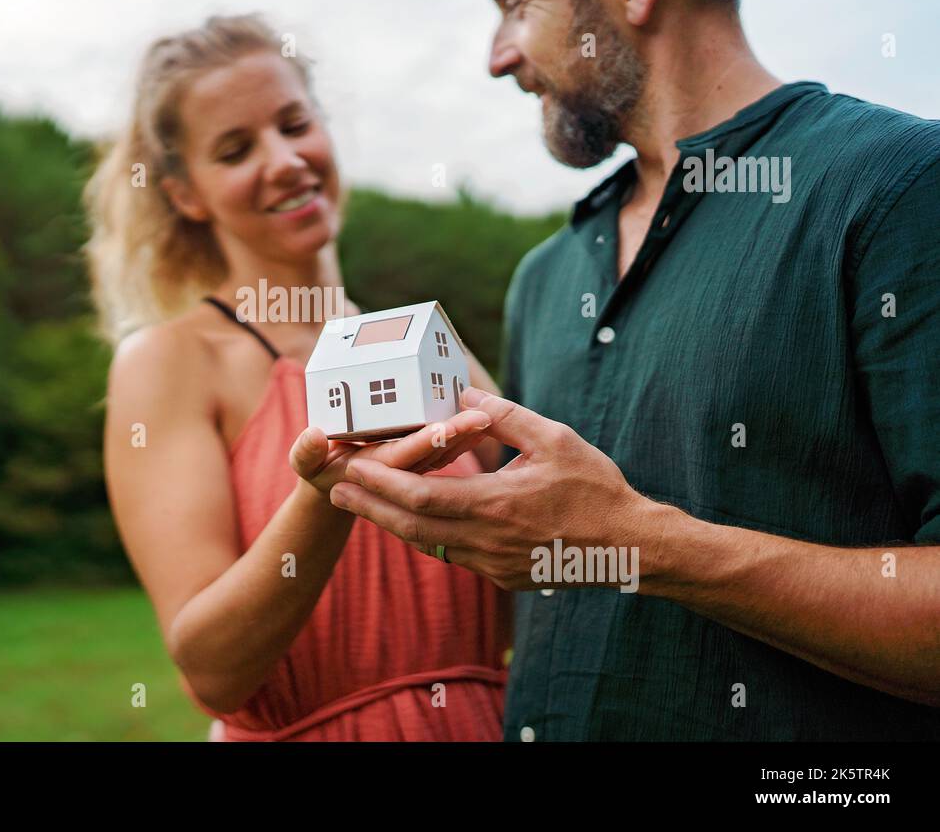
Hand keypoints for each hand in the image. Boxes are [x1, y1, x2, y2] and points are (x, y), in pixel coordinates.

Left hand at [328, 387, 674, 588]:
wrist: (630, 546)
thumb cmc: (595, 488)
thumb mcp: (552, 439)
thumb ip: (503, 416)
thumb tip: (463, 390)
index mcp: (493, 503)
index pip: (418, 495)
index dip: (378, 484)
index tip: (348, 468)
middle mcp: (485, 539)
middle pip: (410, 525)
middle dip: (370, 507)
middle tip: (337, 490)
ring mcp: (492, 564)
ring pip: (428, 543)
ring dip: (392, 523)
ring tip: (364, 504)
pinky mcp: (502, 577)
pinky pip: (452, 555)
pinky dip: (426, 535)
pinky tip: (413, 521)